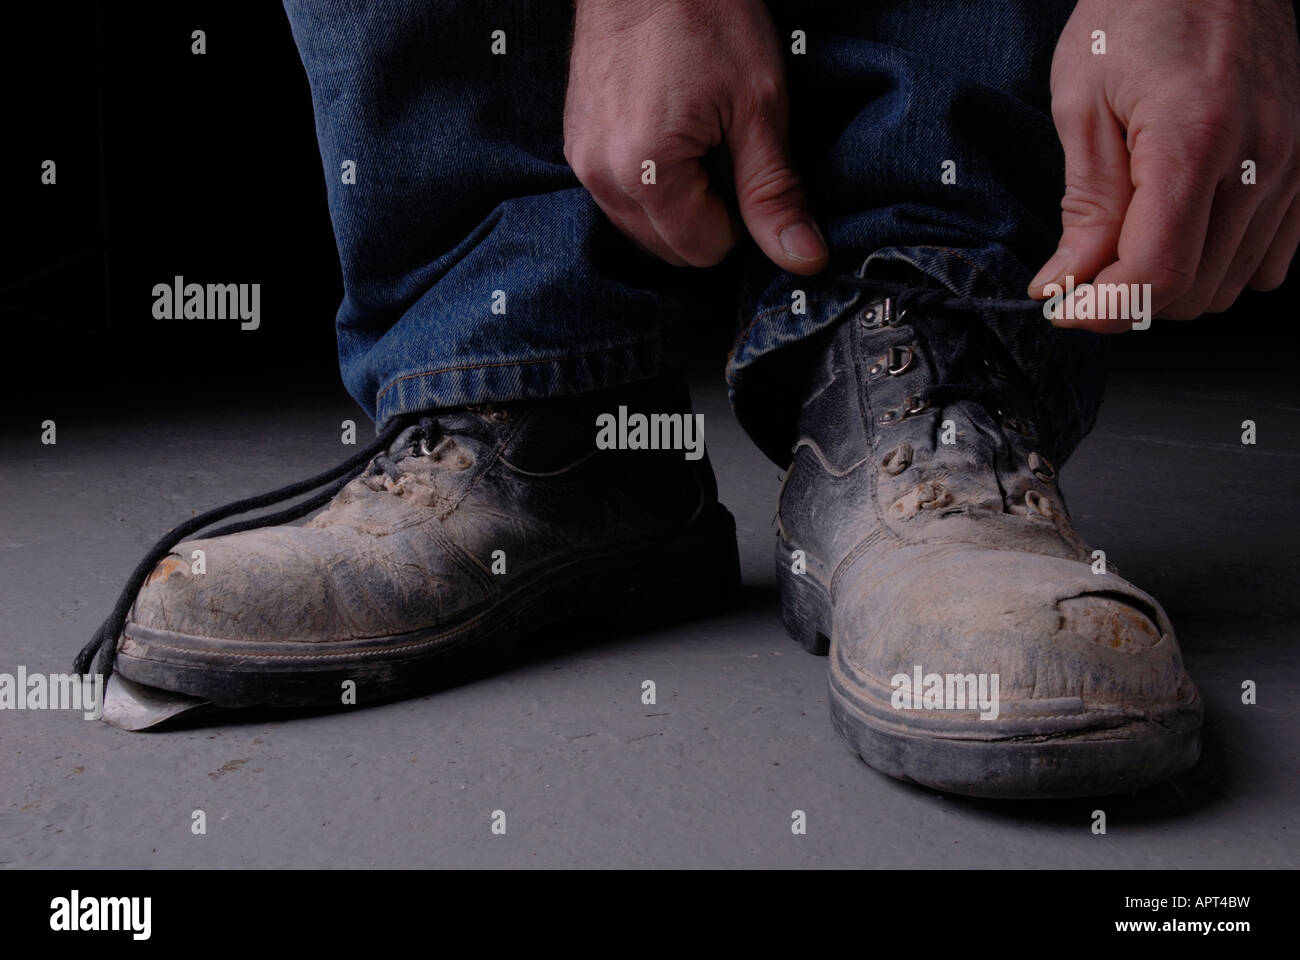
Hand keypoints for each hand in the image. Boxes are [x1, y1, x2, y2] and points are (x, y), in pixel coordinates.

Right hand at [563, 0, 827, 273]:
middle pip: (670, 249)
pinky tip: (669, 135)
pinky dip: (652, 186)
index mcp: (646, 173)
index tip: (746, 164)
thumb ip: (774, 193)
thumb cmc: (705, 15)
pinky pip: (621, 199)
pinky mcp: (577, 147)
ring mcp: (582, 162)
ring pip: (644, 230)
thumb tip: (803, 259)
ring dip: (679, 205)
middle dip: (707, 216)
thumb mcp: (758, 106)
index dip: (740, 219)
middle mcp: (602, 177)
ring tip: (697, 139)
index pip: (704, 250)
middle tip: (724, 150)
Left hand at [1030, 0, 1299, 329]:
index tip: (1062, 307)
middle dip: (1127, 298)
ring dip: (1171, 286)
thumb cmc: (1137, 13)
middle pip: (1192, 291)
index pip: (1156, 273)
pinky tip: (1179, 237)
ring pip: (1229, 286)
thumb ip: (1084, 204)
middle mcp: (1258, 158)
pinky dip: (1219, 267)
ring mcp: (1290, 165)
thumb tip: (1065, 283)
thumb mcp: (1082, 103)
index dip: (1101, 310)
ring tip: (1125, 248)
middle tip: (1083, 272)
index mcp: (1194, 139)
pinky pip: (1269, 260)